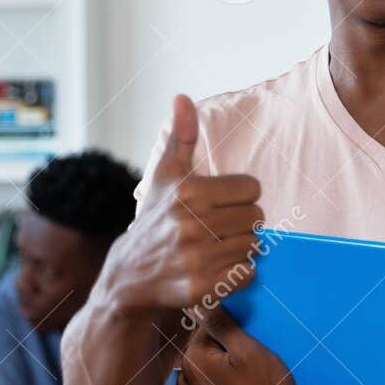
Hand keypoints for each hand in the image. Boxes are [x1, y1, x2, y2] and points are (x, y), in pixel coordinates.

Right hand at [104, 95, 263, 312]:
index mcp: (189, 191)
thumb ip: (181, 137)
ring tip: (215, 248)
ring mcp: (197, 257)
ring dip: (240, 248)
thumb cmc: (154, 219)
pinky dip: (237, 274)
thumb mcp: (165, 176)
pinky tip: (215, 269)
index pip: (252, 188)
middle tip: (217, 229)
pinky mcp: (202, 287)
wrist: (128, 276)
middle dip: (241, 223)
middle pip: (256, 218)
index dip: (238, 197)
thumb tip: (182, 97)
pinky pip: (248, 274)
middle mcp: (192, 223)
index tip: (218, 205)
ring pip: (254, 246)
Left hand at [176, 310, 311, 384]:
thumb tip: (200, 301)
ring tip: (245, 382)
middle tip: (248, 364)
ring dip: (218, 372)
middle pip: (201, 351)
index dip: (228, 332)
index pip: (204, 329)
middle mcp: (184, 383)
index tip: (245, 343)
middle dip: (221, 352)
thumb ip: (221, 324)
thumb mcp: (249, 350)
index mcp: (192, 361)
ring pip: (202, 374)